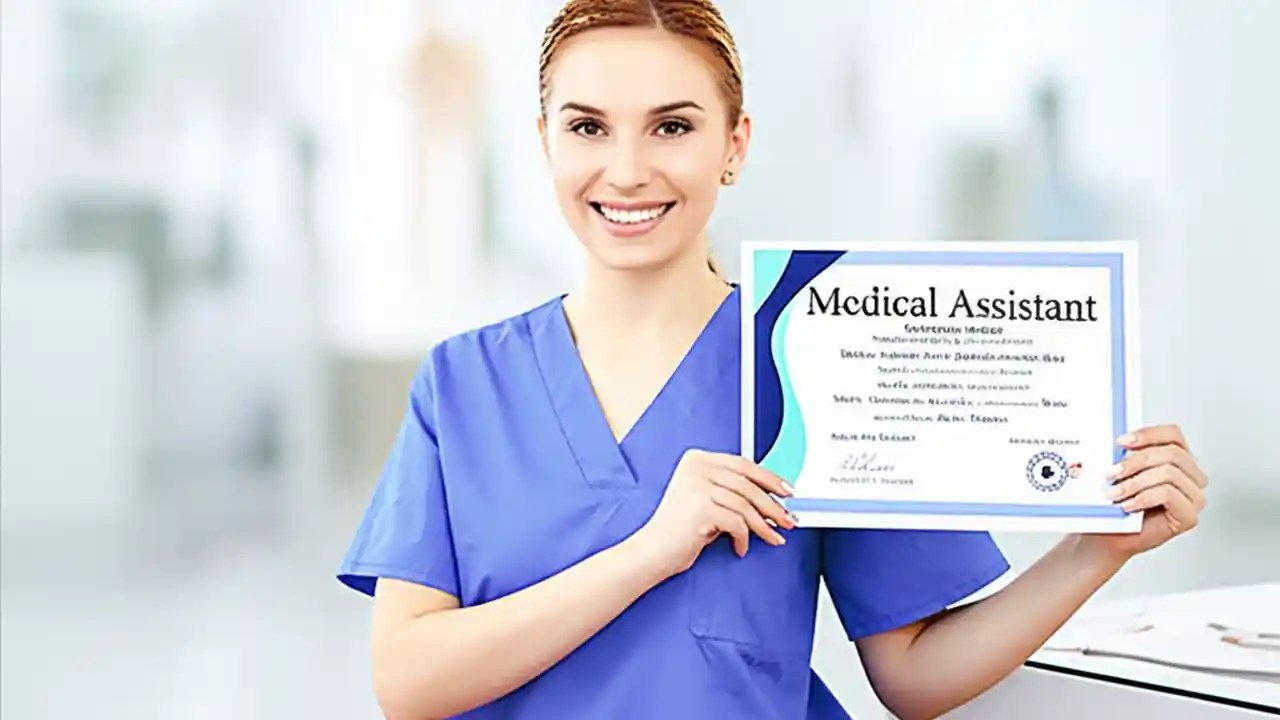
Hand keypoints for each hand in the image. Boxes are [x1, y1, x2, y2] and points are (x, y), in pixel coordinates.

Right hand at [633, 449, 796, 576]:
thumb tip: (772, 498)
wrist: (653, 551)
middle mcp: (696, 468)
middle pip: (747, 483)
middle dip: (772, 504)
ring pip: (746, 504)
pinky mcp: (700, 508)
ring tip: (772, 537)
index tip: (786, 490)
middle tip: (788, 518)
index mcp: (696, 460)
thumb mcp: (706, 500)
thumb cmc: (680, 530)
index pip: (742, 464)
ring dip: (764, 525)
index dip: (769, 478)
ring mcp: (697, 486)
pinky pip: (737, 523)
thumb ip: (732, 491)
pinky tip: (740, 547)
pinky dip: (744, 538)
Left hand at [1080, 424, 1208, 562]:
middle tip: (1112, 472)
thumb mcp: (1121, 471)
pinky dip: (1143, 497)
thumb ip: (1126, 453)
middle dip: (1136, 461)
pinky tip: (1128, 505)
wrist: (1110, 536)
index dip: (1148, 434)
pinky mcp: (1189, 516)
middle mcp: (1191, 476)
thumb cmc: (1116, 504)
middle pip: (1171, 454)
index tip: (1121, 442)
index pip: (1173, 435)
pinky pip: (1168, 495)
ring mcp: (1193, 497)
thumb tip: (1120, 441)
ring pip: (1169, 473)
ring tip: (1115, 492)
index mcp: (1178, 459)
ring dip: (1135, 482)